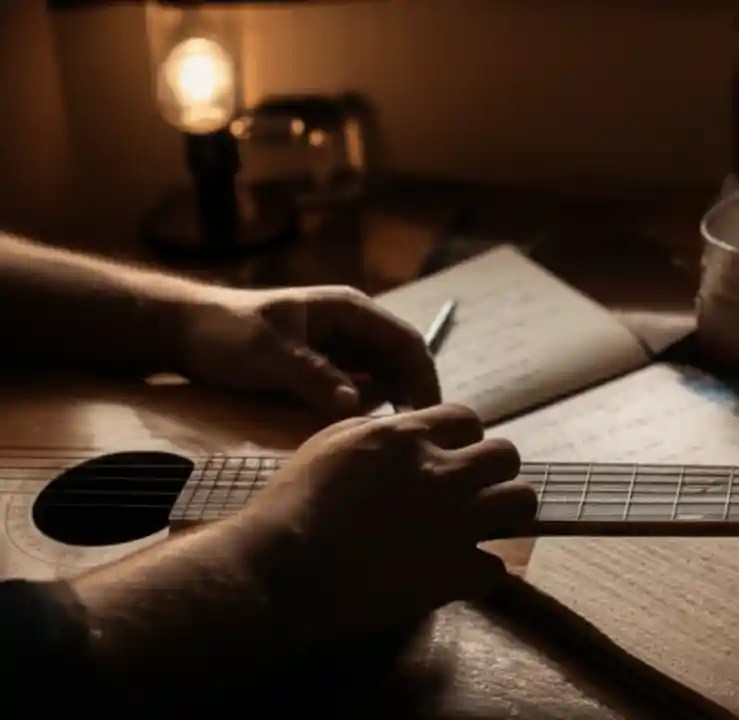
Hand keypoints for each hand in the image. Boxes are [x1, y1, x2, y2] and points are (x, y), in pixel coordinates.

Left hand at [179, 285, 439, 418]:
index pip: (407, 343)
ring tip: (390, 445)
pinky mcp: (325, 372)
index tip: (430, 418)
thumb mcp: (267, 353)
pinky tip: (360, 439)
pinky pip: (357, 395)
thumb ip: (311, 375)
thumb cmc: (225, 332)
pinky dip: (364, 415)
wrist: (183, 331)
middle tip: (417, 443)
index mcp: (351, 311)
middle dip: (413, 399)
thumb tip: (353, 404)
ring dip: (390, 410)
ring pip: (383, 383)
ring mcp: (340, 352)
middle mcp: (353, 330)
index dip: (425, 379)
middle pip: (402, 365)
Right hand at [231, 404, 535, 644]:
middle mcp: (442, 473)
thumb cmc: (294, 501)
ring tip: (484, 525)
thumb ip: (381, 431)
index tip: (450, 455)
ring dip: (504, 512)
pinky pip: (496, 567)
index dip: (462, 438)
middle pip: (506, 455)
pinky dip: (479, 571)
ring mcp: (454, 523)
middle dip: (493, 469)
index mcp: (410, 436)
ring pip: (521, 502)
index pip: (468, 418)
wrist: (281, 568)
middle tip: (474, 488)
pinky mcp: (454, 573)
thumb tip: (410, 433)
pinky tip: (459, 573)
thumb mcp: (332, 442)